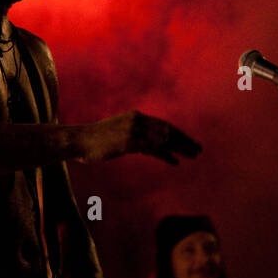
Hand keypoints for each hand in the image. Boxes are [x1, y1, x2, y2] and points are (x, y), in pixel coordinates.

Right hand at [77, 112, 201, 165]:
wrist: (78, 140)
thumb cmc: (97, 140)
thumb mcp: (118, 132)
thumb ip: (134, 135)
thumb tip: (148, 144)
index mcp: (136, 116)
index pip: (163, 125)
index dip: (179, 134)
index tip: (190, 142)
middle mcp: (137, 120)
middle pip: (167, 130)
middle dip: (184, 140)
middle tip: (199, 149)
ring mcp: (133, 130)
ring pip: (163, 139)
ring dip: (180, 147)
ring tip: (193, 155)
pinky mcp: (128, 142)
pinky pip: (151, 149)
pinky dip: (165, 155)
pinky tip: (175, 161)